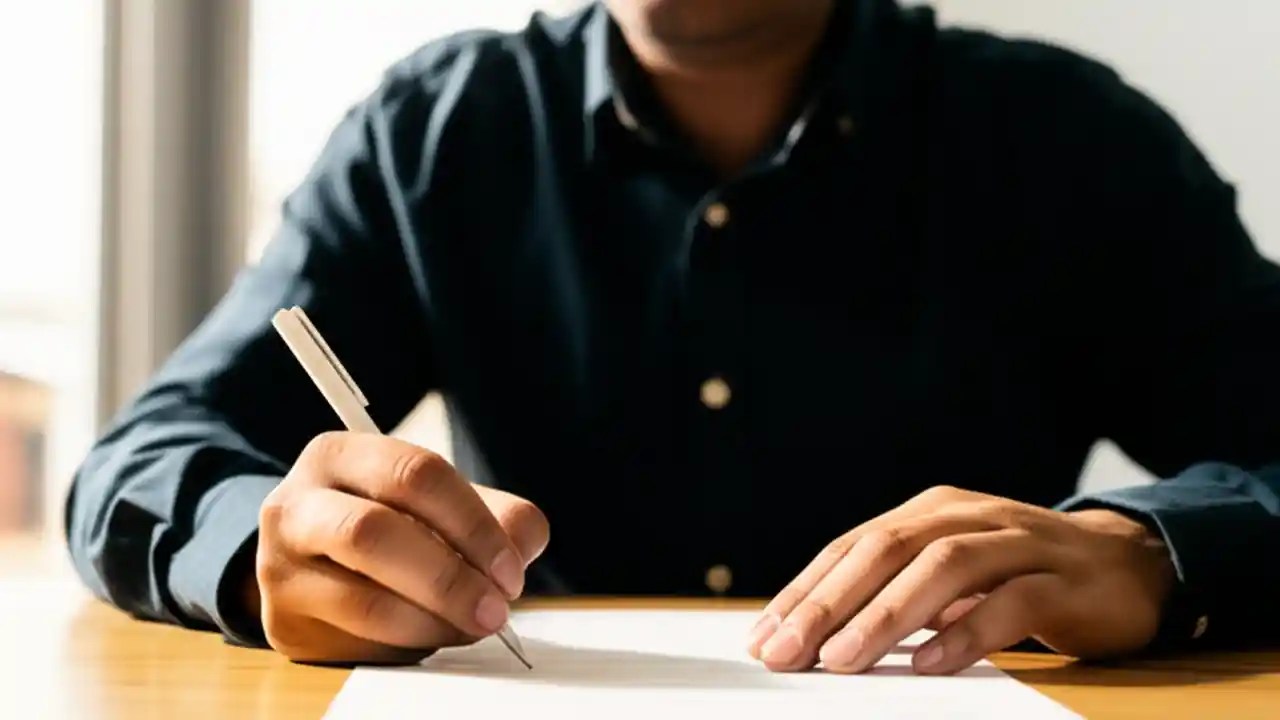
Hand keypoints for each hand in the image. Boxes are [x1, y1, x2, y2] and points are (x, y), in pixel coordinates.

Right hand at [251, 432, 549, 662]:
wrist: (316, 565)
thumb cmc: (393, 525)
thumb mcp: (444, 507)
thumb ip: (497, 517)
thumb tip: (519, 548)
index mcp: (342, 455)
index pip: (416, 475)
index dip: (474, 525)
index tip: (510, 569)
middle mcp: (298, 503)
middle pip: (375, 532)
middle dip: (450, 578)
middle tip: (495, 608)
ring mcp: (280, 564)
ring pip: (364, 598)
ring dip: (435, 619)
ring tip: (471, 625)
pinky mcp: (284, 619)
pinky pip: (358, 639)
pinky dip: (411, 640)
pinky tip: (435, 633)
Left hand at [747, 486, 1174, 674]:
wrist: (1129, 564)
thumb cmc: (1020, 575)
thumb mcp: (950, 576)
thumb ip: (895, 592)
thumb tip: (814, 634)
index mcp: (931, 511)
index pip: (853, 546)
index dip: (805, 590)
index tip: (764, 637)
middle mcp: (968, 515)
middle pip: (886, 549)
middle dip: (829, 602)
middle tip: (787, 651)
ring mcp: (1018, 543)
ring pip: (943, 567)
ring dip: (886, 614)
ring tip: (842, 659)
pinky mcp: (1063, 580)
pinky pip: (1010, 602)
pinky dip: (965, 633)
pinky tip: (928, 664)